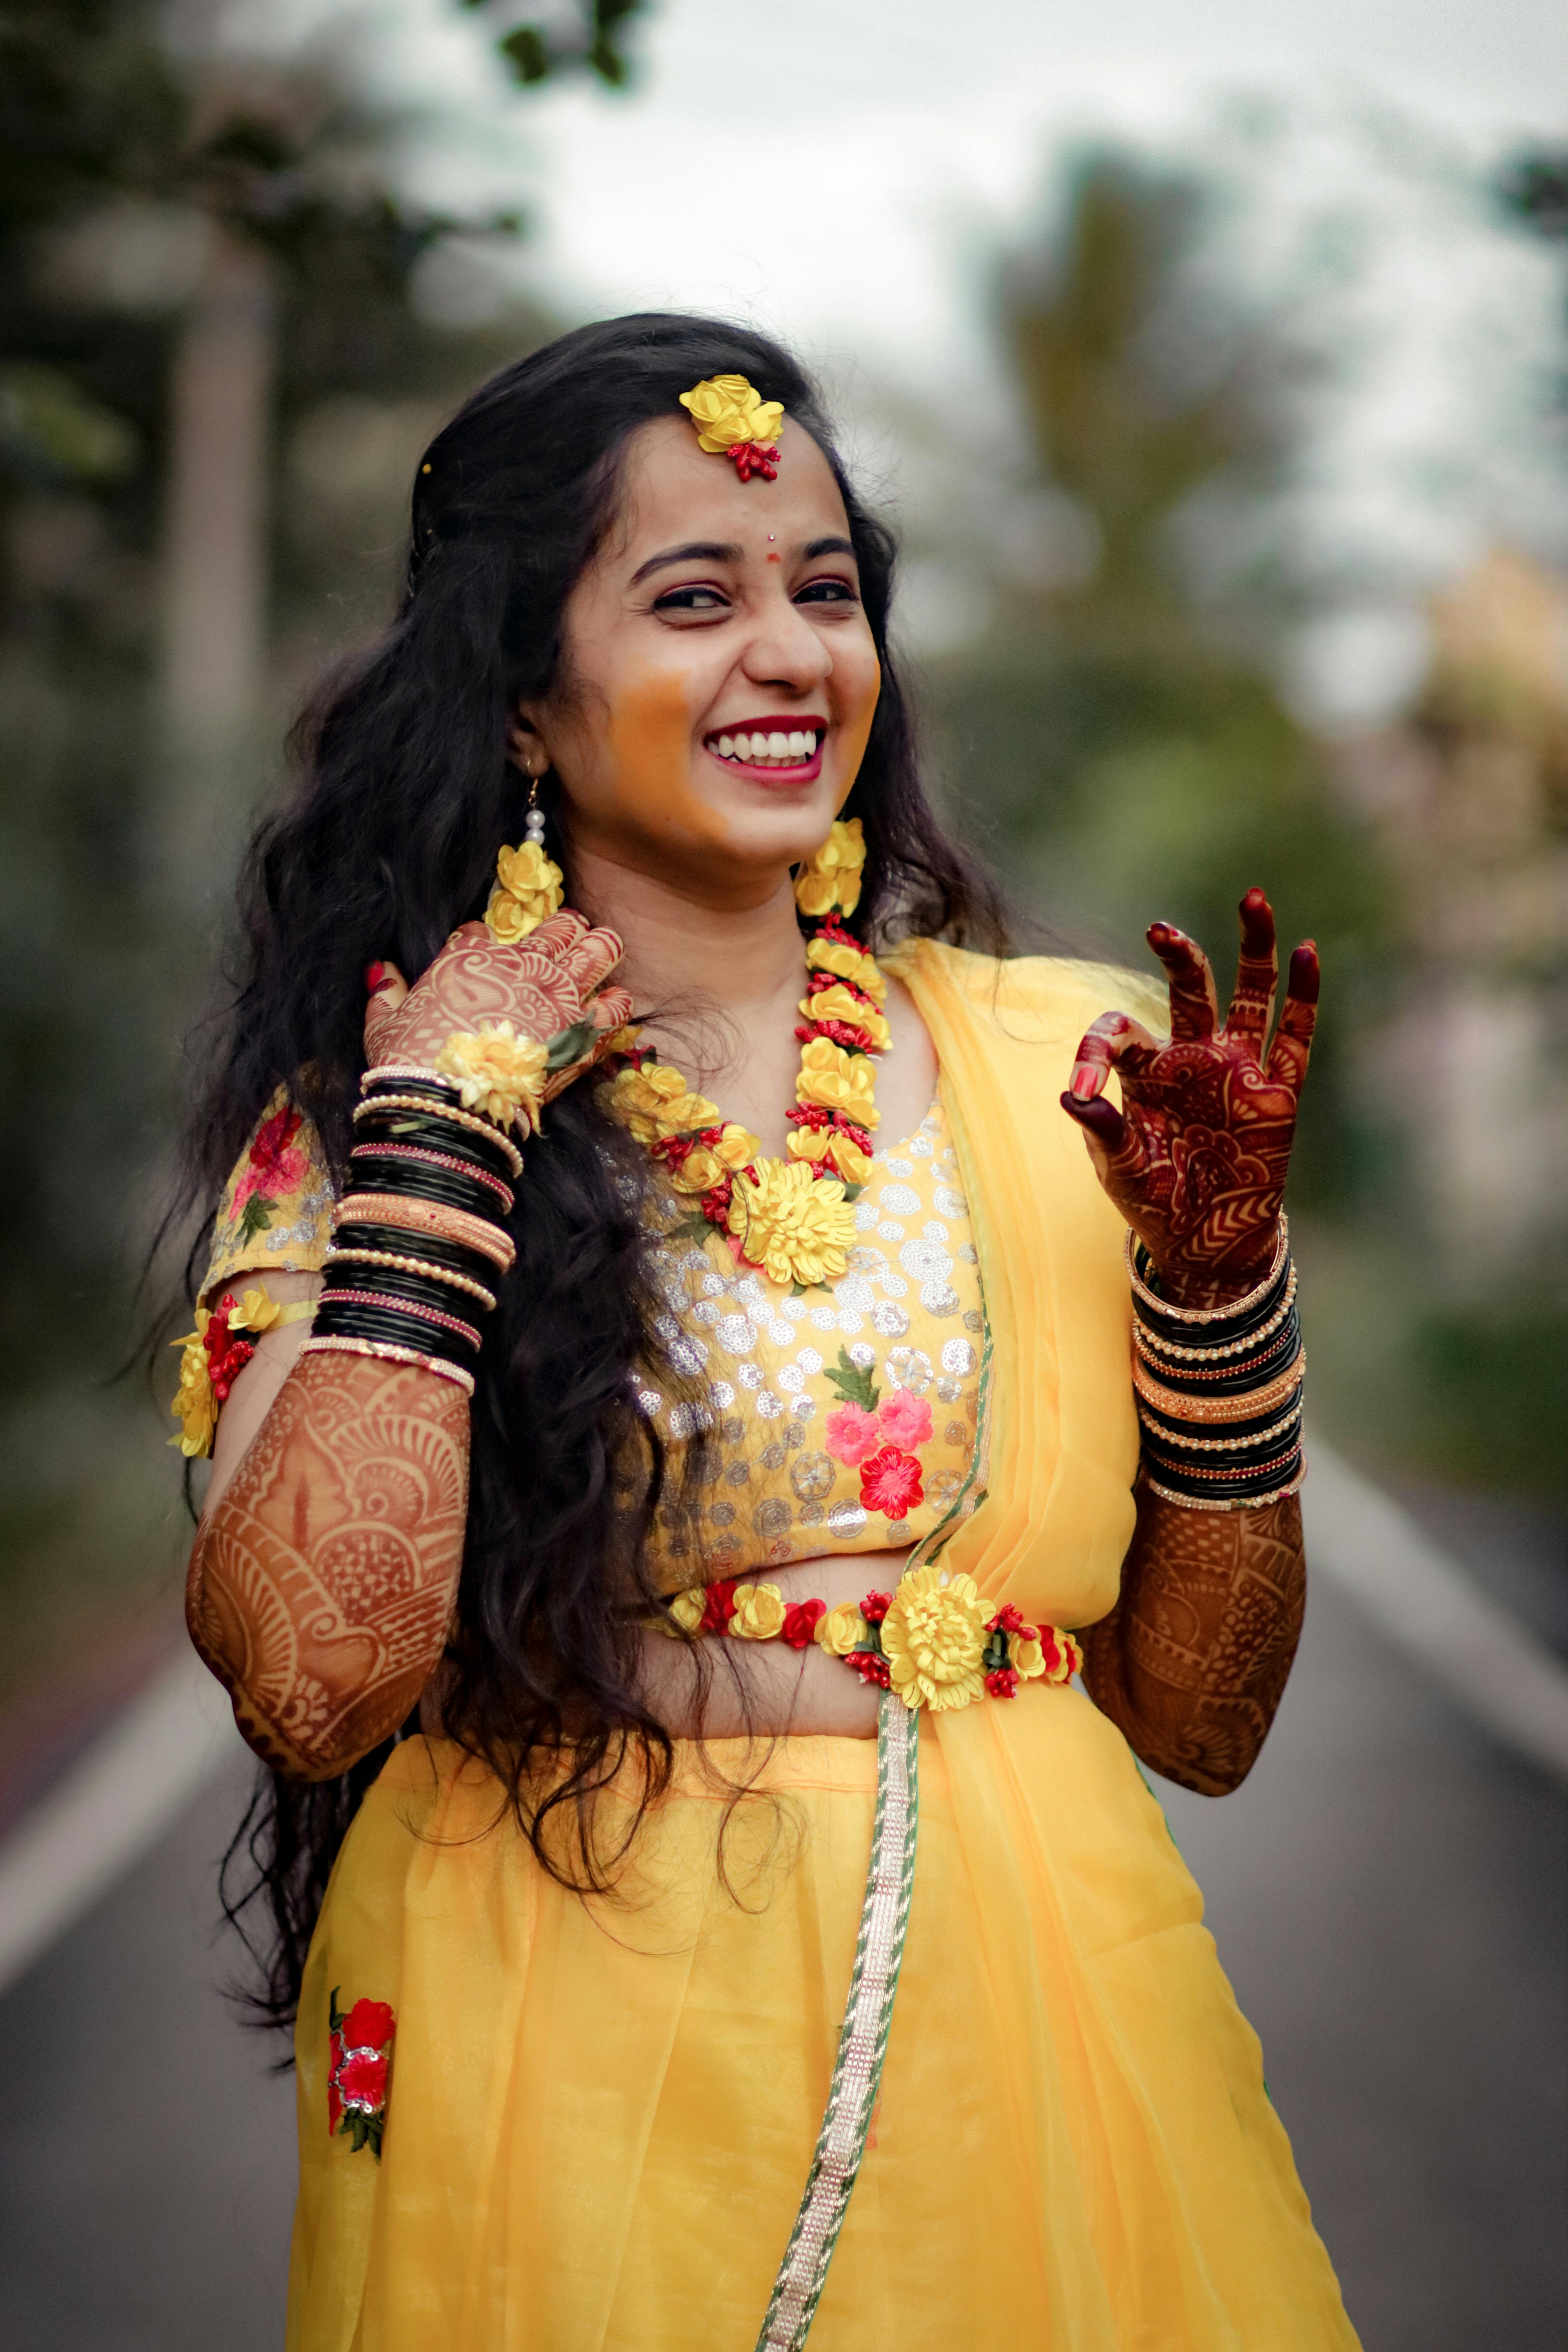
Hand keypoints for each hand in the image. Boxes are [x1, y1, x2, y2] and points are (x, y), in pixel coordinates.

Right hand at [364, 909, 632, 1110]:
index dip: (483, 942)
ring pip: (598, 949)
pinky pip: (617, 1005)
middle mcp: (519, 967)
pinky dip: (617, 1003)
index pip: (482, 931)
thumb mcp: (384, 1025)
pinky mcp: (581, 1031)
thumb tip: (380, 970)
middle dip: (565, 930)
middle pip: (559, 926)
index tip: (483, 955)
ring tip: (599, 954)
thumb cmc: (410, 1065)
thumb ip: (386, 994)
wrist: (448, 1105)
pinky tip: (611, 1005)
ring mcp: (555, 995)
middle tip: (565, 942)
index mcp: (468, 959)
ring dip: (600, 949)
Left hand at [1059, 888, 1317, 1307]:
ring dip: (1253, 950)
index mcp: (1145, 1071)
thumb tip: (1072, 1097)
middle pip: (1189, 990)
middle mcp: (1192, 1059)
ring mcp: (1238, 1070)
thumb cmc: (1154, 1200)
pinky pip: (1295, 1037)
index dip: (1094, 1050)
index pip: (1118, 1031)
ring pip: (1248, 996)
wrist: (1204, 1241)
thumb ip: (1103, 1129)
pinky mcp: (1277, 1093)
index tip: (1080, 1090)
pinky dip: (1303, 996)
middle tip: (1160, 928)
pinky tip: (1306, 954)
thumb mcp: (1119, 1167)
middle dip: (1179, 955)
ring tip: (1254, 901)